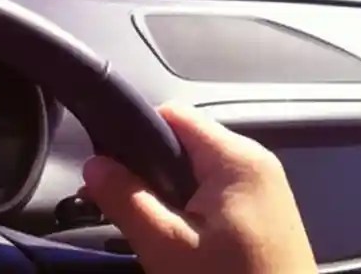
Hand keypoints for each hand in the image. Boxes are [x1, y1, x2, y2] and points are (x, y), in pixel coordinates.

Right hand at [82, 102, 315, 273]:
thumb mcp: (167, 246)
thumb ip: (126, 199)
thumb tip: (94, 166)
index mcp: (237, 159)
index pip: (171, 114)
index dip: (133, 136)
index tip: (111, 169)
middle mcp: (257, 164)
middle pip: (184, 142)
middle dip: (149, 171)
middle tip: (124, 209)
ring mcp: (265, 190)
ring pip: (198, 171)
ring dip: (169, 194)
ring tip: (153, 231)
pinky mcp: (265, 214)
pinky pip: (217, 193)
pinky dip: (192, 208)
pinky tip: (182, 241)